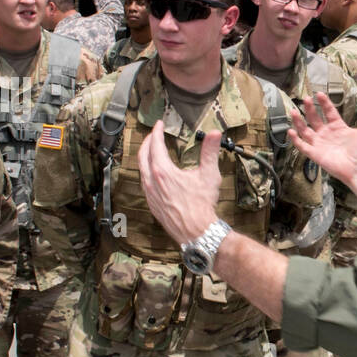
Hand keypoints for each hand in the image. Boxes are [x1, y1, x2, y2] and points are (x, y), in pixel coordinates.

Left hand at [138, 120, 219, 242]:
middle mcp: (152, 182)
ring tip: (152, 152)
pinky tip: (154, 174)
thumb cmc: (202, 205)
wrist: (197, 231)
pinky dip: (146, 172)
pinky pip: (144, 183)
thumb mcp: (208, 175)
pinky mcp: (151, 204)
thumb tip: (215, 133)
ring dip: (145, 157)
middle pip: (143, 155)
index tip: (159, 124)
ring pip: (141, 170)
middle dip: (147, 142)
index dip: (156, 132)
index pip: (155, 145)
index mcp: (163, 172)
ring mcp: (150, 194)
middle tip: (153, 135)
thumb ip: (210, 151)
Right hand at [290, 92, 356, 185]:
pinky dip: (295, 139)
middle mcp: (327, 134)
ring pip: (305, 130)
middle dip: (309, 109)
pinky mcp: (315, 154)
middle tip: (305, 99)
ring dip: (298, 121)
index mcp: (338, 127)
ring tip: (293, 111)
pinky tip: (291, 131)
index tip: (319, 93)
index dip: (324, 103)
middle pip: (315, 118)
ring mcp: (320, 143)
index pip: (329, 111)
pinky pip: (302, 146)